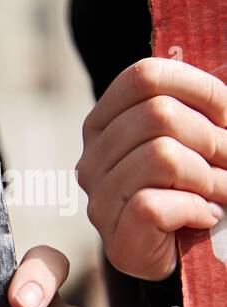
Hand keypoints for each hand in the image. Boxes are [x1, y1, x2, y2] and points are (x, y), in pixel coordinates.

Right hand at [78, 57, 226, 279]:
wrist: (197, 248)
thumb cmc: (204, 183)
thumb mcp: (204, 131)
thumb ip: (202, 100)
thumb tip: (211, 58)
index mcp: (107, 123)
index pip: (145, 76)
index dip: (199, 89)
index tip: (225, 117)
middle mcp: (93, 159)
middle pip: (158, 115)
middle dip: (212, 139)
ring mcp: (99, 201)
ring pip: (159, 157)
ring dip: (208, 177)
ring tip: (218, 192)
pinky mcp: (116, 239)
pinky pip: (154, 204)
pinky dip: (195, 209)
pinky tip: (203, 216)